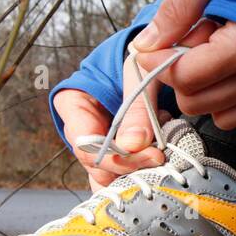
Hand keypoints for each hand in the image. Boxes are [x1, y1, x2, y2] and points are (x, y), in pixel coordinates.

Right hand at [51, 56, 170, 191]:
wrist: (152, 57)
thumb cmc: (140, 61)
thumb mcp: (140, 75)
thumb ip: (137, 106)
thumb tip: (133, 145)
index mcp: (73, 104)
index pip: (85, 144)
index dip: (116, 158)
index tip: (150, 155)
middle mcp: (81, 129)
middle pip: (98, 166)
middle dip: (132, 167)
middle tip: (161, 156)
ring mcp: (99, 144)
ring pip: (112, 177)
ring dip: (141, 171)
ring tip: (161, 147)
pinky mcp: (119, 153)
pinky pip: (128, 174)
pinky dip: (147, 170)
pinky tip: (161, 152)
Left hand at [132, 0, 235, 129]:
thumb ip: (178, 6)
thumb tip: (147, 43)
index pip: (186, 78)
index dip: (158, 63)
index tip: (152, 45)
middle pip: (196, 101)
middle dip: (179, 73)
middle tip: (190, 36)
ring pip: (217, 113)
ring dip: (202, 86)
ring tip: (215, 45)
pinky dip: (224, 96)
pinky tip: (229, 60)